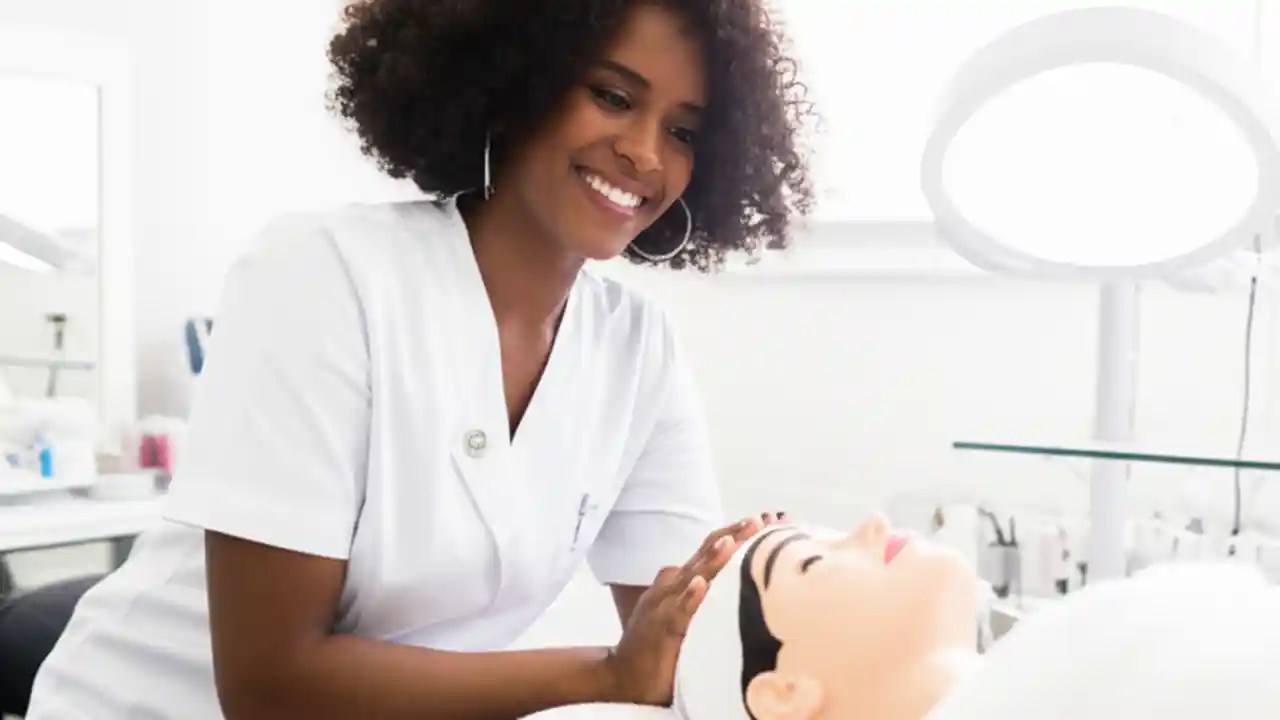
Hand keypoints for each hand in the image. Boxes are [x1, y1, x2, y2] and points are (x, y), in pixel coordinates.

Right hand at [601, 515, 779, 705]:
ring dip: (710, 558)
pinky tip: (700, 584)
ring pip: (690, 576)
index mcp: (678, 583)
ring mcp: (663, 606)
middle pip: (703, 555)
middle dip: (730, 536)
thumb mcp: (680, 615)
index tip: (756, 522)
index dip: (730, 534)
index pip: (707, 551)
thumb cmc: (655, 646)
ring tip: (730, 541)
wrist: (620, 674)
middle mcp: (671, 587)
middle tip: (755, 521)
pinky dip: (687, 596)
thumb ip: (700, 599)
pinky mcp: (660, 628)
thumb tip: (728, 586)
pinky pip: (676, 610)